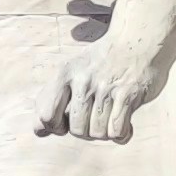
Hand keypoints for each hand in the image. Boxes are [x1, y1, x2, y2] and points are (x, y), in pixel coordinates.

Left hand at [35, 42, 163, 143]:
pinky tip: (124, 124)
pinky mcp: (128, 95)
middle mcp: (83, 81)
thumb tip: (38, 131)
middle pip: (77, 130)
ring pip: (98, 133)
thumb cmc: (101, 62)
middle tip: (94, 120)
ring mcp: (105, 88)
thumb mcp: (71, 72)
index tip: (67, 122)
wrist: (137, 40)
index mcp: (65, 74)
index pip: (47, 115)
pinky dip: (121, 135)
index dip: (56, 127)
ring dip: (105, 133)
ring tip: (109, 118)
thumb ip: (52, 100)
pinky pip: (117, 131)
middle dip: (86, 132)